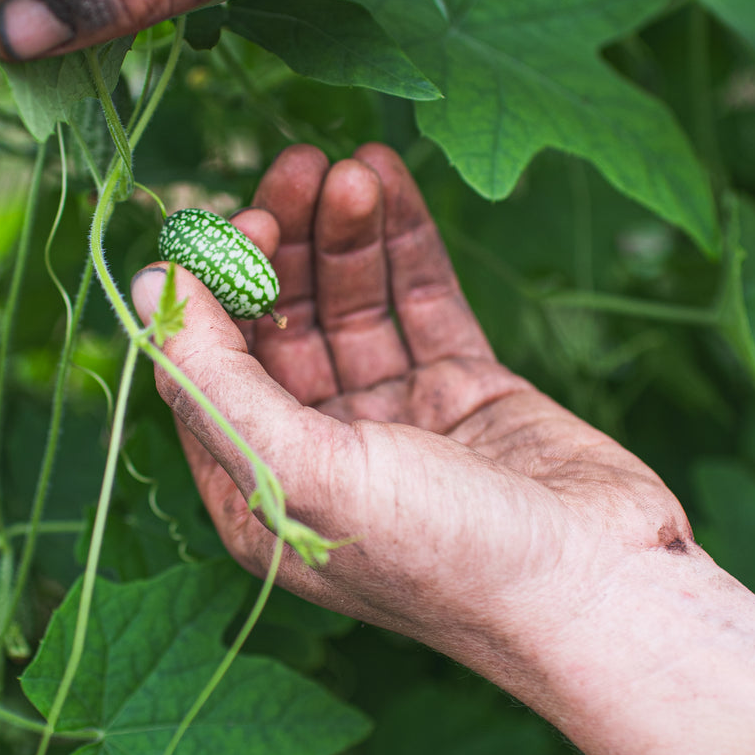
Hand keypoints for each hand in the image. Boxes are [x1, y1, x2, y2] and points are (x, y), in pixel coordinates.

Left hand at [132, 144, 754, 754]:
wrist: (602, 590)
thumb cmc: (445, 556)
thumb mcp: (304, 472)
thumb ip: (215, 380)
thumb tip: (151, 284)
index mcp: (261, 491)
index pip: (213, 364)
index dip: (220, 286)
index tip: (245, 221)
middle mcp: (321, 451)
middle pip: (284, 321)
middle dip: (288, 240)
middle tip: (299, 165)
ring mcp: (395, 415)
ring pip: (353, 301)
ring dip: (346, 229)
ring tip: (353, 165)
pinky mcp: (463, 385)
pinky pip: (421, 298)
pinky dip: (404, 240)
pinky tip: (388, 176)